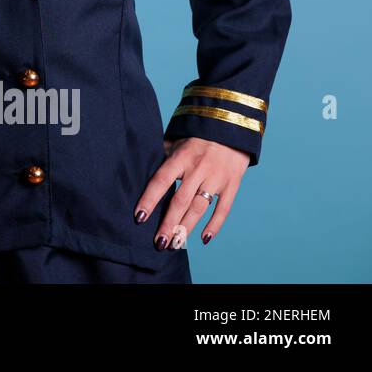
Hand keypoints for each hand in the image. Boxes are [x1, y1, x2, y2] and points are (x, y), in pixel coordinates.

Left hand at [135, 136, 249, 248]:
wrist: (231, 127)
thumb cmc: (196, 138)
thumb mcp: (176, 142)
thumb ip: (162, 158)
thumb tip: (142, 171)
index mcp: (181, 158)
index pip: (161, 181)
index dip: (149, 200)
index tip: (139, 217)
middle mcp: (198, 169)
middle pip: (180, 201)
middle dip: (168, 224)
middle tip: (159, 243)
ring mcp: (216, 178)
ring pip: (199, 208)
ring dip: (187, 228)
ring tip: (176, 244)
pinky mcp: (232, 185)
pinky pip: (223, 208)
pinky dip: (214, 225)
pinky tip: (204, 238)